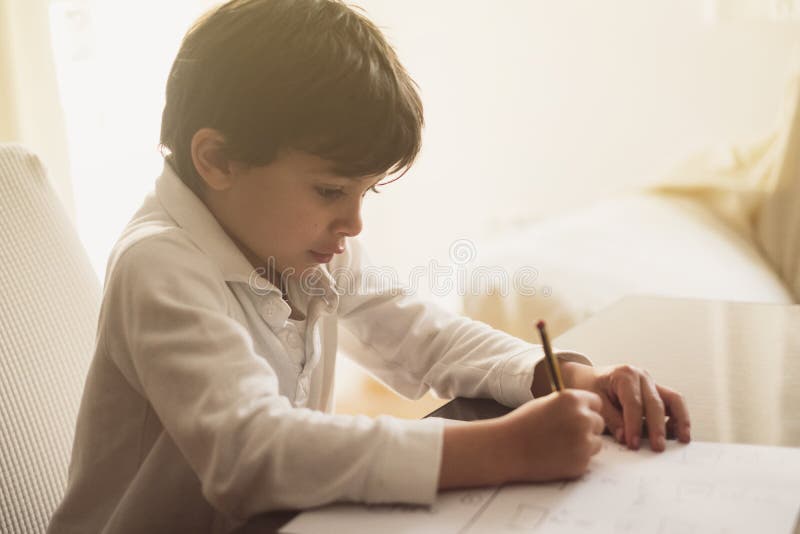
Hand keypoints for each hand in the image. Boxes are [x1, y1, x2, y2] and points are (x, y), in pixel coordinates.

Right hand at [498, 389, 604, 481]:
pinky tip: (556, 456)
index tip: (577, 416)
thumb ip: (568, 405)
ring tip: (558, 445)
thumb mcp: (545, 403)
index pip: (596, 402)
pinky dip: (575, 460)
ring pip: (596, 443)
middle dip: (586, 428)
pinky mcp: (581, 463)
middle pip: (599, 423)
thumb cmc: (522, 424)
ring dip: (583, 445)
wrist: (507, 449)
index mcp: (573, 399)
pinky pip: (587, 460)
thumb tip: (586, 407)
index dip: (586, 410)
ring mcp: (583, 442)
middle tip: (565, 434)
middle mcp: (582, 418)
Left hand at [560, 362, 691, 450]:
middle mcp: (642, 377)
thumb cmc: (590, 386)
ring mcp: (652, 383)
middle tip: (657, 447)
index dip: (634, 425)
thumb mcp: (594, 400)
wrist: (589, 375)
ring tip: (683, 439)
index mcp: (624, 375)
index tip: (632, 444)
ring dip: (680, 420)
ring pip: (673, 399)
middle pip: (655, 403)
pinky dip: (678, 417)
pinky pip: (673, 402)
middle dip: (657, 427)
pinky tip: (678, 433)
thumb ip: (610, 419)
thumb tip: (625, 437)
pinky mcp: (657, 392)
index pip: (633, 403)